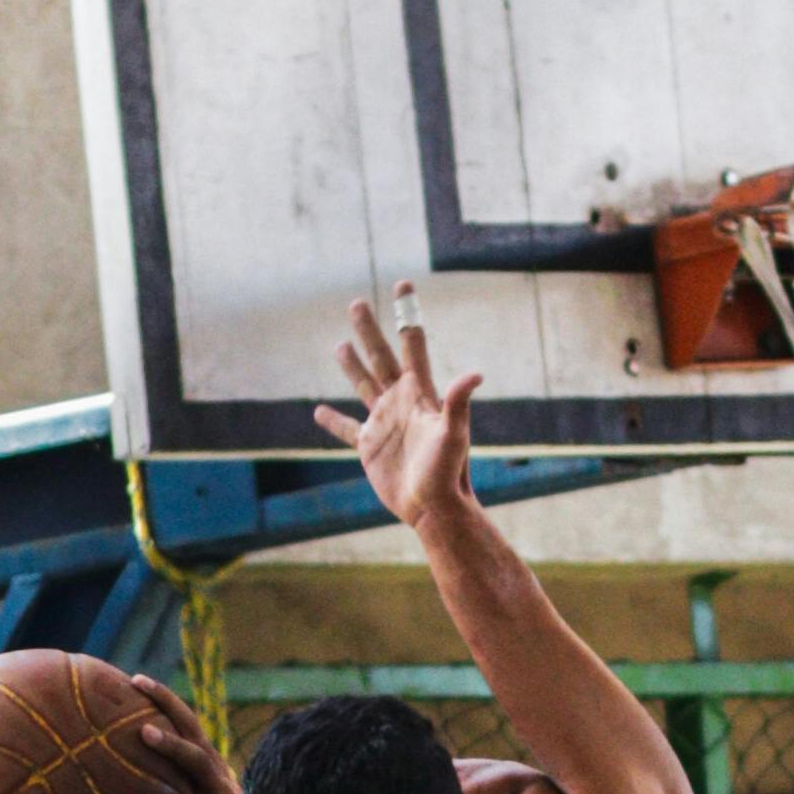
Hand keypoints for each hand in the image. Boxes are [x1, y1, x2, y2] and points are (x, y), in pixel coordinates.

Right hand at [123, 677, 251, 793]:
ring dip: (167, 706)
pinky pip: (186, 719)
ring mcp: (216, 763)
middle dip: (176, 751)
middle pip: (201, 763)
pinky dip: (164, 700)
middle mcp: (221, 787)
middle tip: (146, 736)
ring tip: (134, 683)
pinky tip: (133, 682)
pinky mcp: (208, 748)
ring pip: (194, 729)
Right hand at [312, 293, 483, 534]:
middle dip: (369, 330)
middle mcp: (400, 403)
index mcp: (420, 394)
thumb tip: (474, 374)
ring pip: (363, 386)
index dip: (406, 315)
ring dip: (351, 366)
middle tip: (355, 302)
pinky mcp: (371, 448)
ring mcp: (384, 424)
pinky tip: (319, 412)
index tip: (403, 284)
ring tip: (340, 345)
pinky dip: (333, 422)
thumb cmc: (449, 472)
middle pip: (381, 357)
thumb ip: (458, 403)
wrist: (434, 509)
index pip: (412, 345)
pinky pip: (347, 431)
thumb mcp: (454, 435)